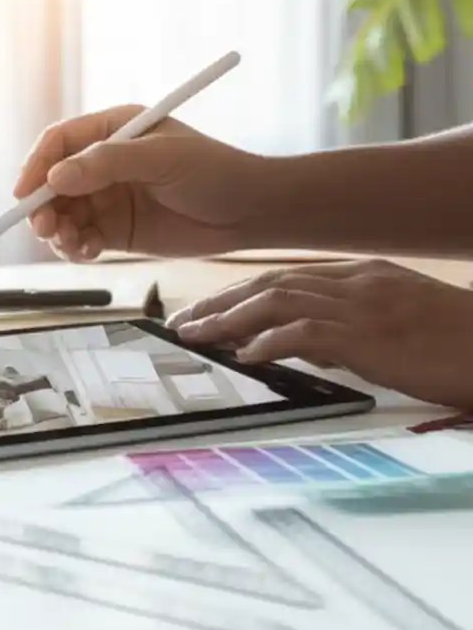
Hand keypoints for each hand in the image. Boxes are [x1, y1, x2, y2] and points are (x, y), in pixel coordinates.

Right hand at [14, 105, 267, 259]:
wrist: (250, 213)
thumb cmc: (215, 172)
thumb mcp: (162, 159)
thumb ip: (107, 164)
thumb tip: (56, 177)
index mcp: (112, 130)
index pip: (59, 142)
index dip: (36, 165)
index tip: (26, 192)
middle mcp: (102, 163)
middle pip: (51, 182)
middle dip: (41, 205)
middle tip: (44, 226)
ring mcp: (106, 198)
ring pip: (61, 214)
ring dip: (56, 230)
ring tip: (71, 244)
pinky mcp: (114, 231)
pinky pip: (79, 239)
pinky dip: (74, 248)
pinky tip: (87, 252)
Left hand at [168, 259, 472, 407]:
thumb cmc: (454, 345)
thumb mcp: (392, 329)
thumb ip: (345, 329)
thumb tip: (296, 345)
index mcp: (362, 274)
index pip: (284, 276)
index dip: (237, 292)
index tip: (205, 309)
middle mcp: (357, 281)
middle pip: (271, 283)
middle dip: (221, 302)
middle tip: (184, 322)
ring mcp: (365, 305)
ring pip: (279, 301)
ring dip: (230, 319)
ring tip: (197, 336)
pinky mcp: (373, 335)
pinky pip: (308, 332)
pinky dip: (271, 341)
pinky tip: (246, 354)